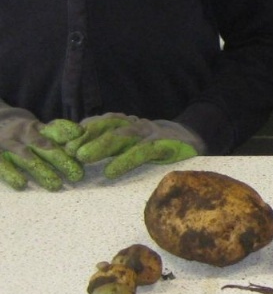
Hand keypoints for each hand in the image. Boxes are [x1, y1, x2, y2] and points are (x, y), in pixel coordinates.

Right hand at [0, 108, 84, 190]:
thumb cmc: (24, 133)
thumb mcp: (39, 129)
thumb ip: (59, 135)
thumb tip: (83, 139)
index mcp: (38, 127)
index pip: (55, 130)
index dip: (68, 134)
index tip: (82, 141)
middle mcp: (23, 133)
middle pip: (44, 146)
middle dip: (61, 160)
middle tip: (77, 176)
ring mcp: (8, 143)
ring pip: (25, 157)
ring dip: (41, 170)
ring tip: (56, 185)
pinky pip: (2, 165)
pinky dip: (11, 174)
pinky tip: (21, 184)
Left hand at [70, 113, 202, 179]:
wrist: (192, 140)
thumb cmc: (154, 144)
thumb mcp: (129, 141)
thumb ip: (107, 143)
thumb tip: (73, 149)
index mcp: (125, 122)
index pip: (98, 122)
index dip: (78, 130)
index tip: (59, 140)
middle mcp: (135, 124)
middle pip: (107, 126)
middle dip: (85, 136)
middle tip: (66, 150)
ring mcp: (150, 133)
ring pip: (122, 136)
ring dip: (100, 145)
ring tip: (82, 157)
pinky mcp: (164, 146)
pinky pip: (142, 152)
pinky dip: (126, 160)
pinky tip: (111, 171)